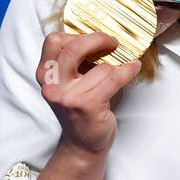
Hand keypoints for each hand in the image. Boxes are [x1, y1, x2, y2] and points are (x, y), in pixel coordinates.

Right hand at [35, 31, 140, 155]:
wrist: (82, 144)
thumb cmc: (79, 108)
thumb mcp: (68, 82)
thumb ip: (74, 61)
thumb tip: (99, 37)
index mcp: (45, 75)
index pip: (54, 41)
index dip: (77, 35)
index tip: (94, 39)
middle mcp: (52, 86)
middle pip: (74, 47)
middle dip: (98, 39)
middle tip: (113, 42)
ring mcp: (68, 97)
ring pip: (101, 66)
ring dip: (114, 68)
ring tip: (116, 75)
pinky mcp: (87, 105)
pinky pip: (113, 79)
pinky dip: (128, 71)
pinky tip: (133, 67)